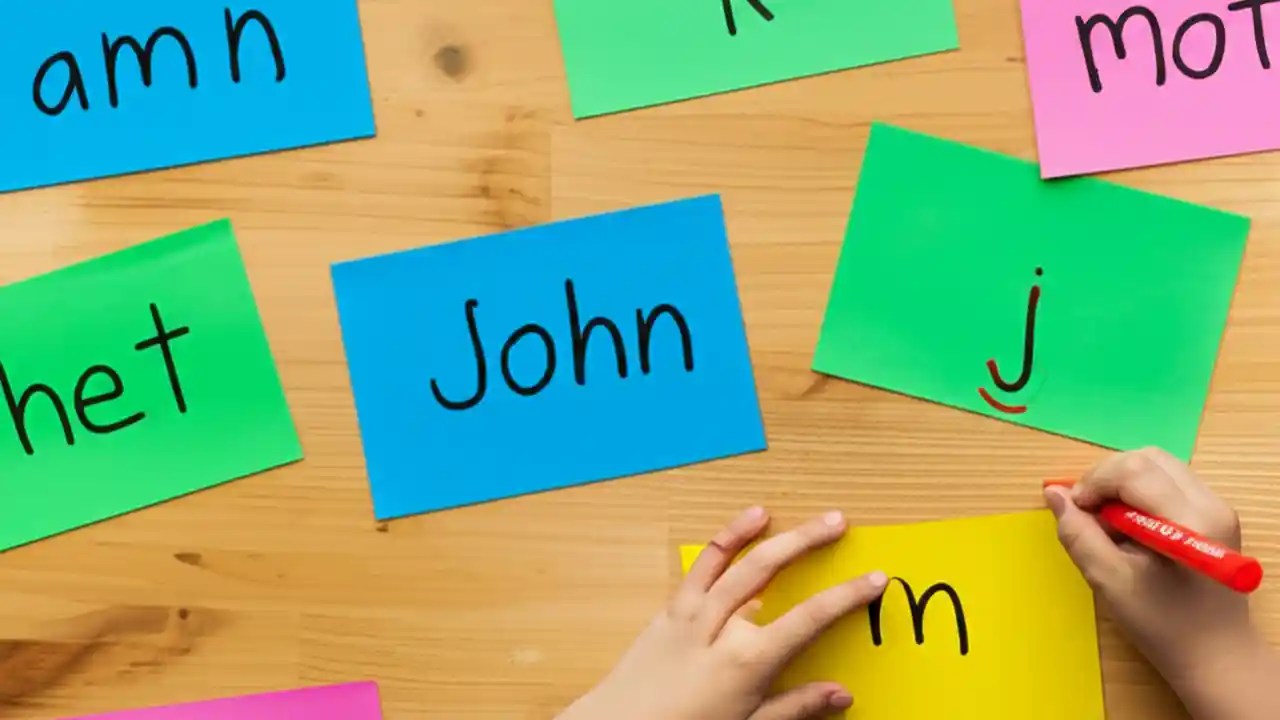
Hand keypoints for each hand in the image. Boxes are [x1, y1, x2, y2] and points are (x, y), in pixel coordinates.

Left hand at [558, 507, 887, 719]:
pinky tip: (738, 528)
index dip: (846, 596)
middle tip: (837, 522)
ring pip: (732, 560)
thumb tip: (840, 694)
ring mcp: (690, 613)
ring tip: (785, 511)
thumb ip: (794, 707)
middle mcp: (719, 627)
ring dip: (763, 532)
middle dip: (806, 541)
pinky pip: (698, 567)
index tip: (874, 579)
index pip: (809, 619)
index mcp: (746, 660)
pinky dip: (720, 543)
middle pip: (769, 570)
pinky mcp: (669, 611)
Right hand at [1044, 448, 1266, 703]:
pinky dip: (1139, 492)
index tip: (1074, 510)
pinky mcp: (1213, 512)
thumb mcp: (1110, 582)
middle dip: (1106, 476)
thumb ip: (1079, 534)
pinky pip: (1168, 481)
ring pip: (1157, 464)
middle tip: (1088, 512)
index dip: (1094, 482)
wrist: (1215, 654)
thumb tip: (1053, 494)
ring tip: (1109, 521)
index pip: (1133, 471)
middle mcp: (1211, 503)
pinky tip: (1130, 526)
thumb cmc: (1162, 624)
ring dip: (1121, 483)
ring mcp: (1216, 506)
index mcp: (1190, 521)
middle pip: (1147, 458)